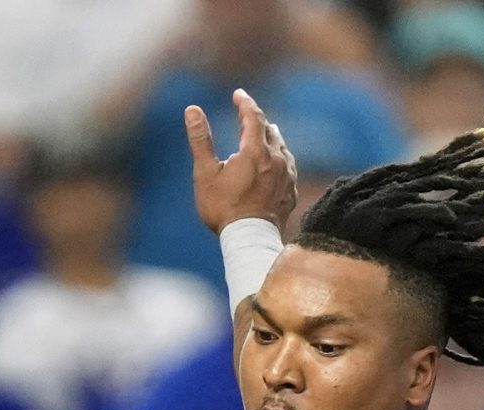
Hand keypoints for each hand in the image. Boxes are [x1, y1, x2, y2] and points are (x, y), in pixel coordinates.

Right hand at [186, 87, 297, 235]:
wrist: (249, 241)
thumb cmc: (223, 208)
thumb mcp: (206, 173)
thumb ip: (200, 140)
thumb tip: (192, 110)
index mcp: (255, 152)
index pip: (253, 116)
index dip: (245, 103)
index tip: (238, 94)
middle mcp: (276, 160)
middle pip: (269, 130)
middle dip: (257, 120)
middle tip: (246, 115)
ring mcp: (287, 177)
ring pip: (282, 148)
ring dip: (271, 138)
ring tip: (266, 133)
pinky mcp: (291, 193)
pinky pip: (288, 168)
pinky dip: (279, 158)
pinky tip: (276, 163)